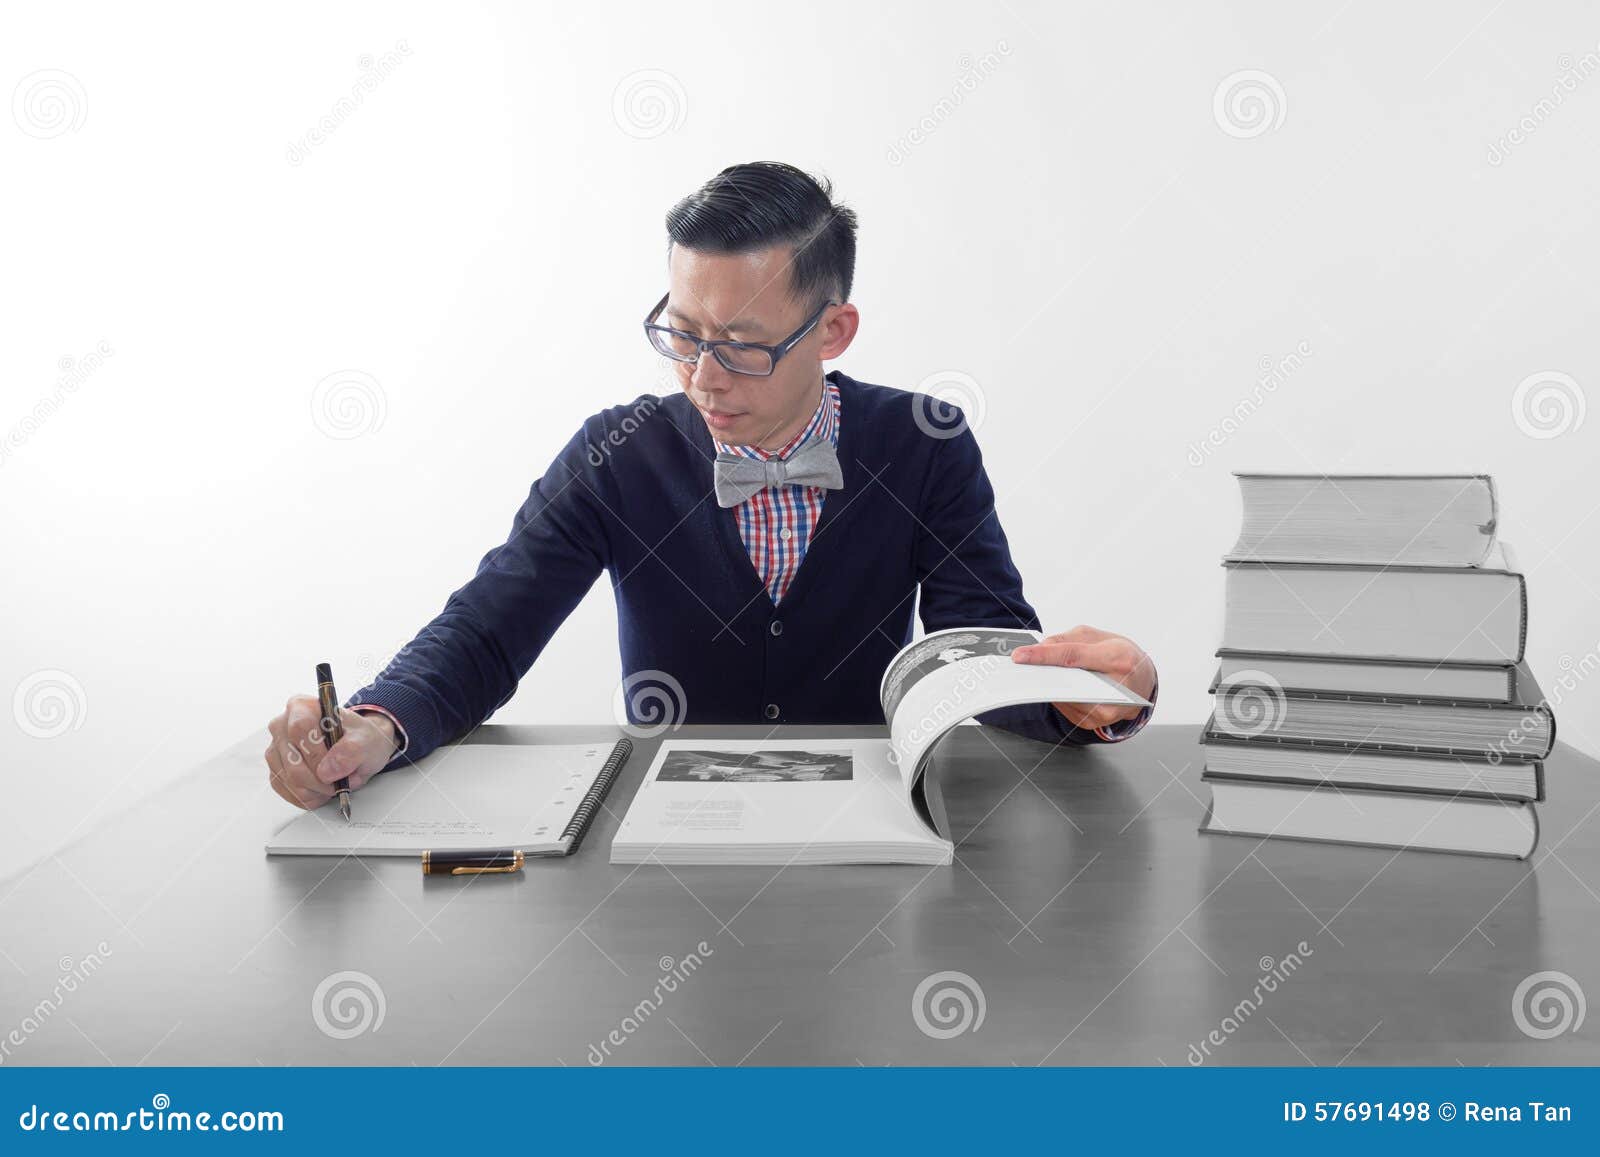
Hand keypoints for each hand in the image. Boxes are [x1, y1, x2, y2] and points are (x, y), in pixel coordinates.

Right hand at [264, 697, 398, 809]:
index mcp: (302, 707)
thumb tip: (327, 771)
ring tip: (334, 783)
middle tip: (340, 783)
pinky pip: (287, 791)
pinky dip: (309, 796)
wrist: (358, 748)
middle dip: (320, 780)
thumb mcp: (367, 740)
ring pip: (289, 780)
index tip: (334, 770)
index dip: (316, 755)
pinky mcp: (275, 770)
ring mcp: (276, 749)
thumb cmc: (359, 739)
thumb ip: (351, 751)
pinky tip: (322, 788)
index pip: (299, 729)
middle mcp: (282, 725)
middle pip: (293, 761)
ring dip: (316, 790)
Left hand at [1009, 625, 1155, 730]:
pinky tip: (1054, 686)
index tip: (1020, 656)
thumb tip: (1042, 648)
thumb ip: (1068, 640)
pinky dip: (1056, 697)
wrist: (1143, 681)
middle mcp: (1116, 689)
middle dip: (1041, 674)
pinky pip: (1066, 709)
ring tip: (1038, 674)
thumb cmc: (1121, 656)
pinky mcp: (1097, 722)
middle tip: (1020, 666)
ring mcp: (1107, 710)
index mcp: (1118, 659)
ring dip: (1047, 686)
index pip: (1073, 657)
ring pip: (1064, 698)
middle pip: (1067, 683)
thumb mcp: (1098, 637)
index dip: (1043, 656)